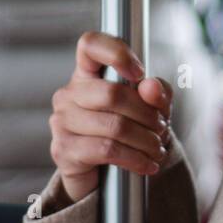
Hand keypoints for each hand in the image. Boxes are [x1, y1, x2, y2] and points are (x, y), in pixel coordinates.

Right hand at [49, 32, 173, 202]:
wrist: (102, 178)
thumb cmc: (125, 134)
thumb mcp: (149, 109)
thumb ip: (156, 93)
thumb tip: (150, 87)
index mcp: (86, 74)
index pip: (90, 44)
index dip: (116, 52)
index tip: (138, 73)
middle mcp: (69, 94)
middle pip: (112, 93)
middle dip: (146, 114)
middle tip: (161, 128)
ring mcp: (62, 121)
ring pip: (114, 126)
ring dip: (146, 141)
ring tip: (157, 149)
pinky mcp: (64, 149)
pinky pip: (107, 150)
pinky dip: (135, 159)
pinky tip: (146, 164)